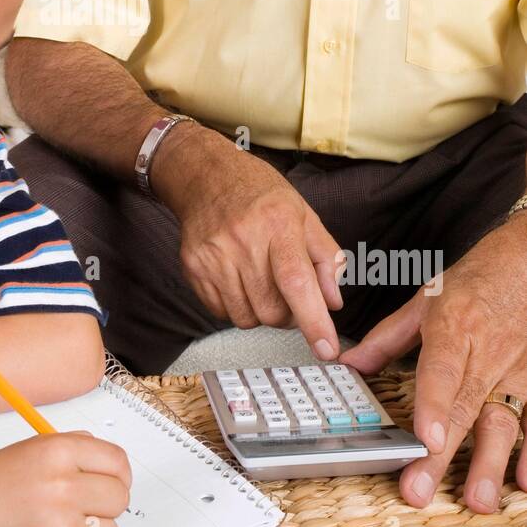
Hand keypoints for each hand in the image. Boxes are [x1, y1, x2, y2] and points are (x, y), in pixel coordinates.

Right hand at [0, 430, 131, 526]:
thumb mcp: (35, 448)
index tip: (111, 479)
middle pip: (120, 499)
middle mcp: (62, 492)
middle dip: (106, 500)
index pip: (119, 464)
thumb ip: (78, 449)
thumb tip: (116, 466)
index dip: (117, 473)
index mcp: (58, 454)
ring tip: (58, 522)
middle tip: (84, 502)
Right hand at [154, 128, 343, 358]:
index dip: (314, 321)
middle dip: (289, 315)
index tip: (327, 351)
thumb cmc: (260, 194)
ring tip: (261, 282)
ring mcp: (214, 257)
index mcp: (279, 224)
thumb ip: (326, 258)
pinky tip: (239, 279)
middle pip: (273, 310)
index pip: (297, 282)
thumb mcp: (304, 214)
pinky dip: (236, 306)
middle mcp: (244, 241)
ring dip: (261, 312)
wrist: (205, 176)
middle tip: (290, 294)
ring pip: (247, 318)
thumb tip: (333, 303)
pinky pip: (222, 312)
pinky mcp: (193, 268)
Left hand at [339, 220, 526, 511]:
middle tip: (420, 491)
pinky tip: (524, 482)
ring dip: (490, 463)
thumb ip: (386, 339)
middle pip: (464, 409)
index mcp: (455, 329)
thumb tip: (347, 366)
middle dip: (442, 455)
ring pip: (504, 421)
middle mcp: (487, 354)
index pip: (441, 370)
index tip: (425, 439)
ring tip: (476, 501)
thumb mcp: (426, 300)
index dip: (433, 406)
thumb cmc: (475, 282)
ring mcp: (517, 371)